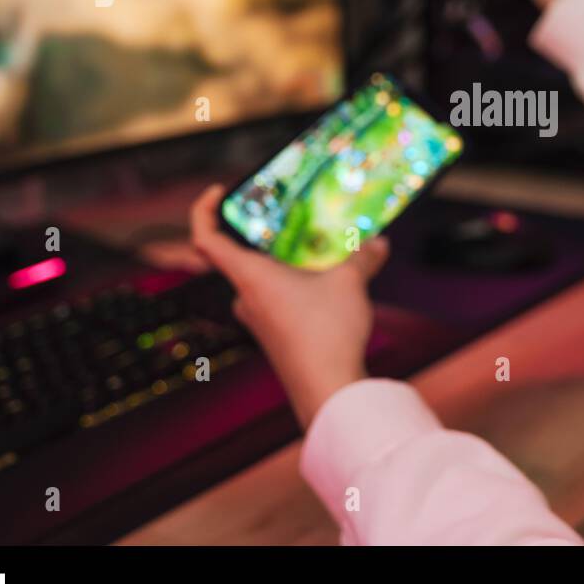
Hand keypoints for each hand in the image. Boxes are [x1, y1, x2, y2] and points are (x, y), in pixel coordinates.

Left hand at [188, 184, 390, 428]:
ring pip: (263, 283)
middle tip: (290, 223)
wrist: (328, 390)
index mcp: (250, 276)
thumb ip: (362, 257)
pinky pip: (279, 304)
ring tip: (319, 254)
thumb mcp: (350, 283)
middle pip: (239, 259)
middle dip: (264, 239)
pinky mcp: (275, 340)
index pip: (206, 238)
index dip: (204, 211)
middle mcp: (246, 298)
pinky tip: (328, 290)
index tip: (218, 193)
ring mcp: (259, 322)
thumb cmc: (327, 332)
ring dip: (285, 267)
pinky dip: (297, 290)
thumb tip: (378, 243)